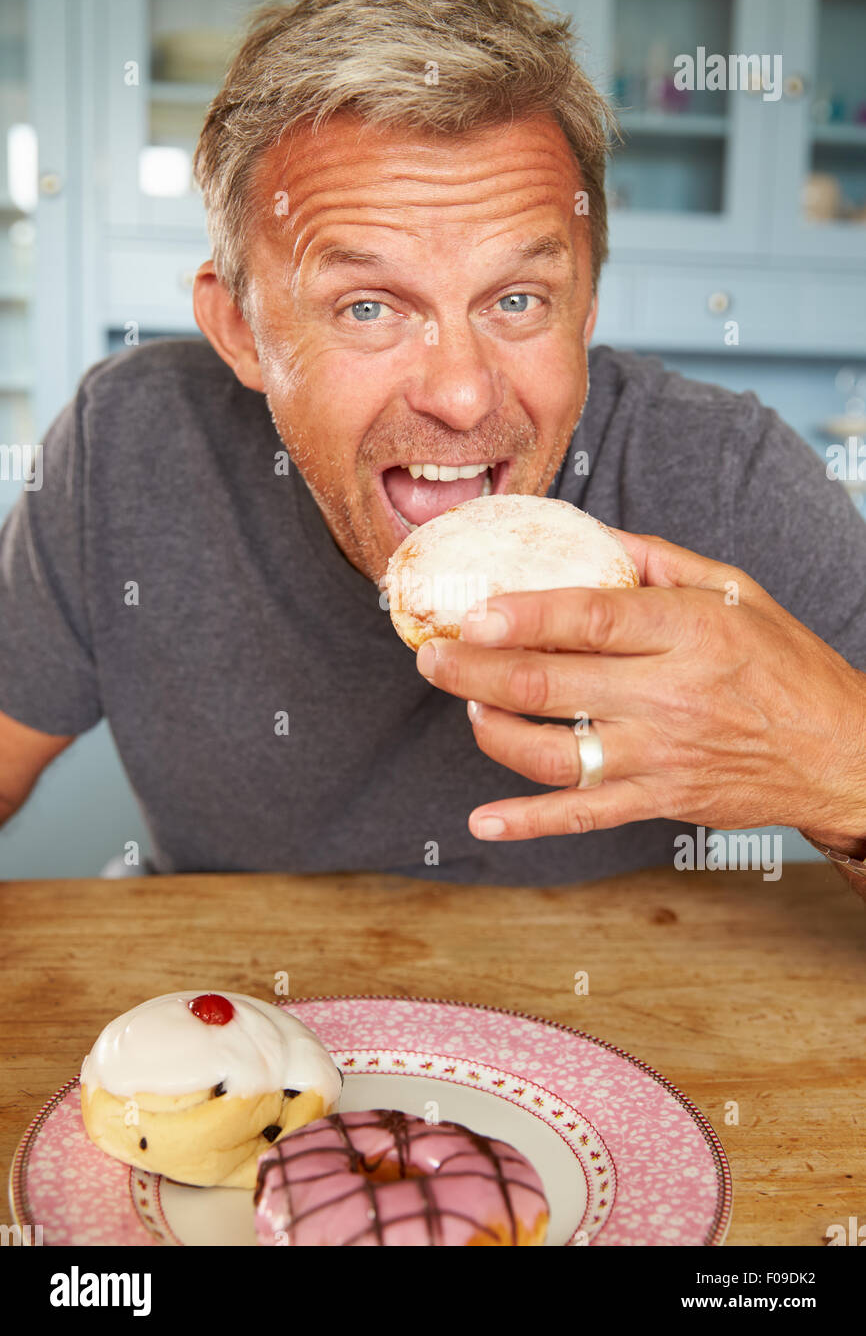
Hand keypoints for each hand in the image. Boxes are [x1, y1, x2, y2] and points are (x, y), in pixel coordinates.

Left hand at [414, 530, 865, 842]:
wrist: (839, 751)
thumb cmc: (785, 663)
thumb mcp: (736, 590)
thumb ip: (658, 560)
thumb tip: (587, 536)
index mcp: (687, 631)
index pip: (590, 620)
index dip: (522, 617)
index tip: (470, 612)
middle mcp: (669, 695)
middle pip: (551, 685)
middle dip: (476, 671)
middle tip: (432, 656)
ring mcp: (661, 754)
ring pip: (553, 753)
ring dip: (492, 732)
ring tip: (464, 706)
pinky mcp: (660, 800)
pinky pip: (583, 815)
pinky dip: (528, 823)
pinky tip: (482, 821)